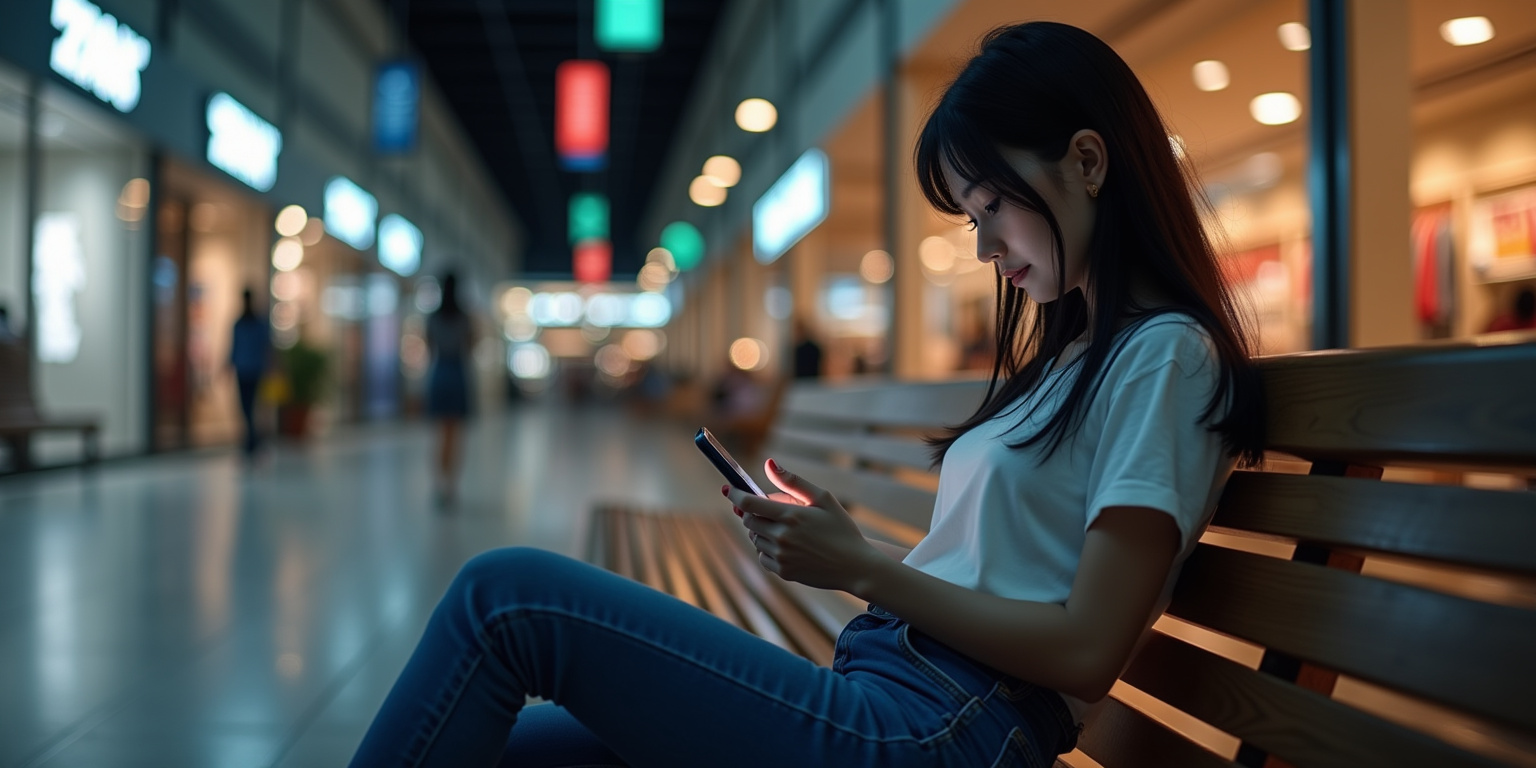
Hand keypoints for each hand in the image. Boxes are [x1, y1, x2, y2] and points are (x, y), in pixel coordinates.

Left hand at [723, 459, 882, 591]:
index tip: (728, 489)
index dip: (736, 494)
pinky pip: (762, 557)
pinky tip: (786, 546)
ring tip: (784, 529)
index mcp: (791, 515)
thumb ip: (793, 482)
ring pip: (755, 539)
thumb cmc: (841, 528)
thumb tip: (769, 463)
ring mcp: (781, 556)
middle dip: (752, 513)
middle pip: (748, 521)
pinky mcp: (784, 572)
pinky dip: (767, 549)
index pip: (750, 503)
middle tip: (766, 511)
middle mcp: (782, 537)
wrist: (855, 566)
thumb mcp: (823, 498)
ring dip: (761, 531)